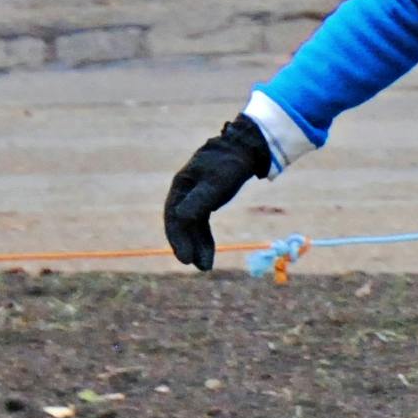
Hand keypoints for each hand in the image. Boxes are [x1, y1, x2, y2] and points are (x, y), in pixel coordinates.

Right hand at [163, 115, 270, 270]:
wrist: (243, 150)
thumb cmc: (230, 164)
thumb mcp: (217, 182)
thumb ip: (200, 199)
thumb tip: (179, 218)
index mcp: (181, 186)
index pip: (174, 216)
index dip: (177, 238)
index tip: (184, 257)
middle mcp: (182, 194)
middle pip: (180, 224)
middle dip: (186, 245)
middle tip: (194, 265)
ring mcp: (192, 199)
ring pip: (191, 227)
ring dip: (197, 246)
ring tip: (205, 267)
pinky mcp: (204, 203)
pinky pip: (201, 225)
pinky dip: (204, 240)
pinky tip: (208, 254)